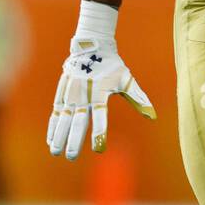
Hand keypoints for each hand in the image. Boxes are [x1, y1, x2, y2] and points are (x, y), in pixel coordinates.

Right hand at [47, 36, 155, 159]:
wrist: (92, 47)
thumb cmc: (113, 66)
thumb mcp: (127, 81)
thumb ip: (139, 100)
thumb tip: (153, 117)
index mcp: (100, 93)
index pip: (100, 116)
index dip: (99, 132)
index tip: (99, 148)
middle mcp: (84, 95)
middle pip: (77, 121)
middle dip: (73, 140)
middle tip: (71, 157)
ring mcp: (71, 94)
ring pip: (63, 118)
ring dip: (59, 136)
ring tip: (56, 152)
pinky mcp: (62, 92)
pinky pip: (56, 112)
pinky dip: (53, 126)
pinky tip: (51, 140)